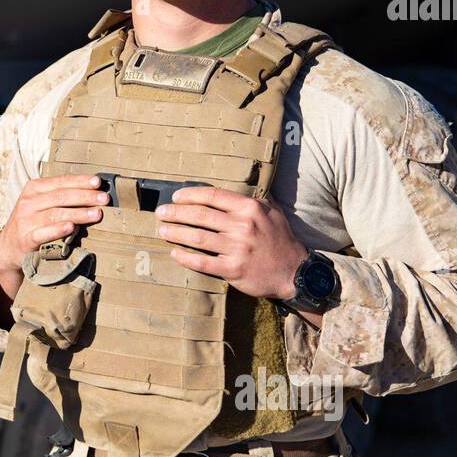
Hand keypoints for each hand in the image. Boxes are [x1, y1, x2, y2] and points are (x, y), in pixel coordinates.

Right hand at [0, 174, 108, 279]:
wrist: (8, 247)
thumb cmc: (32, 222)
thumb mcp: (41, 203)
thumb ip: (60, 196)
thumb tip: (94, 190)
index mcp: (33, 188)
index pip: (60, 182)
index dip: (80, 181)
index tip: (98, 182)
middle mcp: (28, 202)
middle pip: (61, 197)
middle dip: (85, 196)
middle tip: (104, 199)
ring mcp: (25, 220)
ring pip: (55, 214)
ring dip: (78, 213)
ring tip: (96, 214)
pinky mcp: (25, 239)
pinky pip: (43, 233)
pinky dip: (58, 230)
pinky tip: (71, 228)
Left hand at [154, 186, 307, 299]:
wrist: (295, 273)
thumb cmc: (281, 240)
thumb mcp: (274, 212)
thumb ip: (257, 198)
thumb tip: (248, 182)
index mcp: (250, 208)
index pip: (212, 195)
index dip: (190, 194)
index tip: (176, 197)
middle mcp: (243, 226)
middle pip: (200, 215)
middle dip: (175, 212)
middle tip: (160, 213)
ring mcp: (237, 248)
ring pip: (197, 237)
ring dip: (175, 232)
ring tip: (162, 230)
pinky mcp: (233, 269)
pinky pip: (202, 262)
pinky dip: (185, 257)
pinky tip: (174, 253)